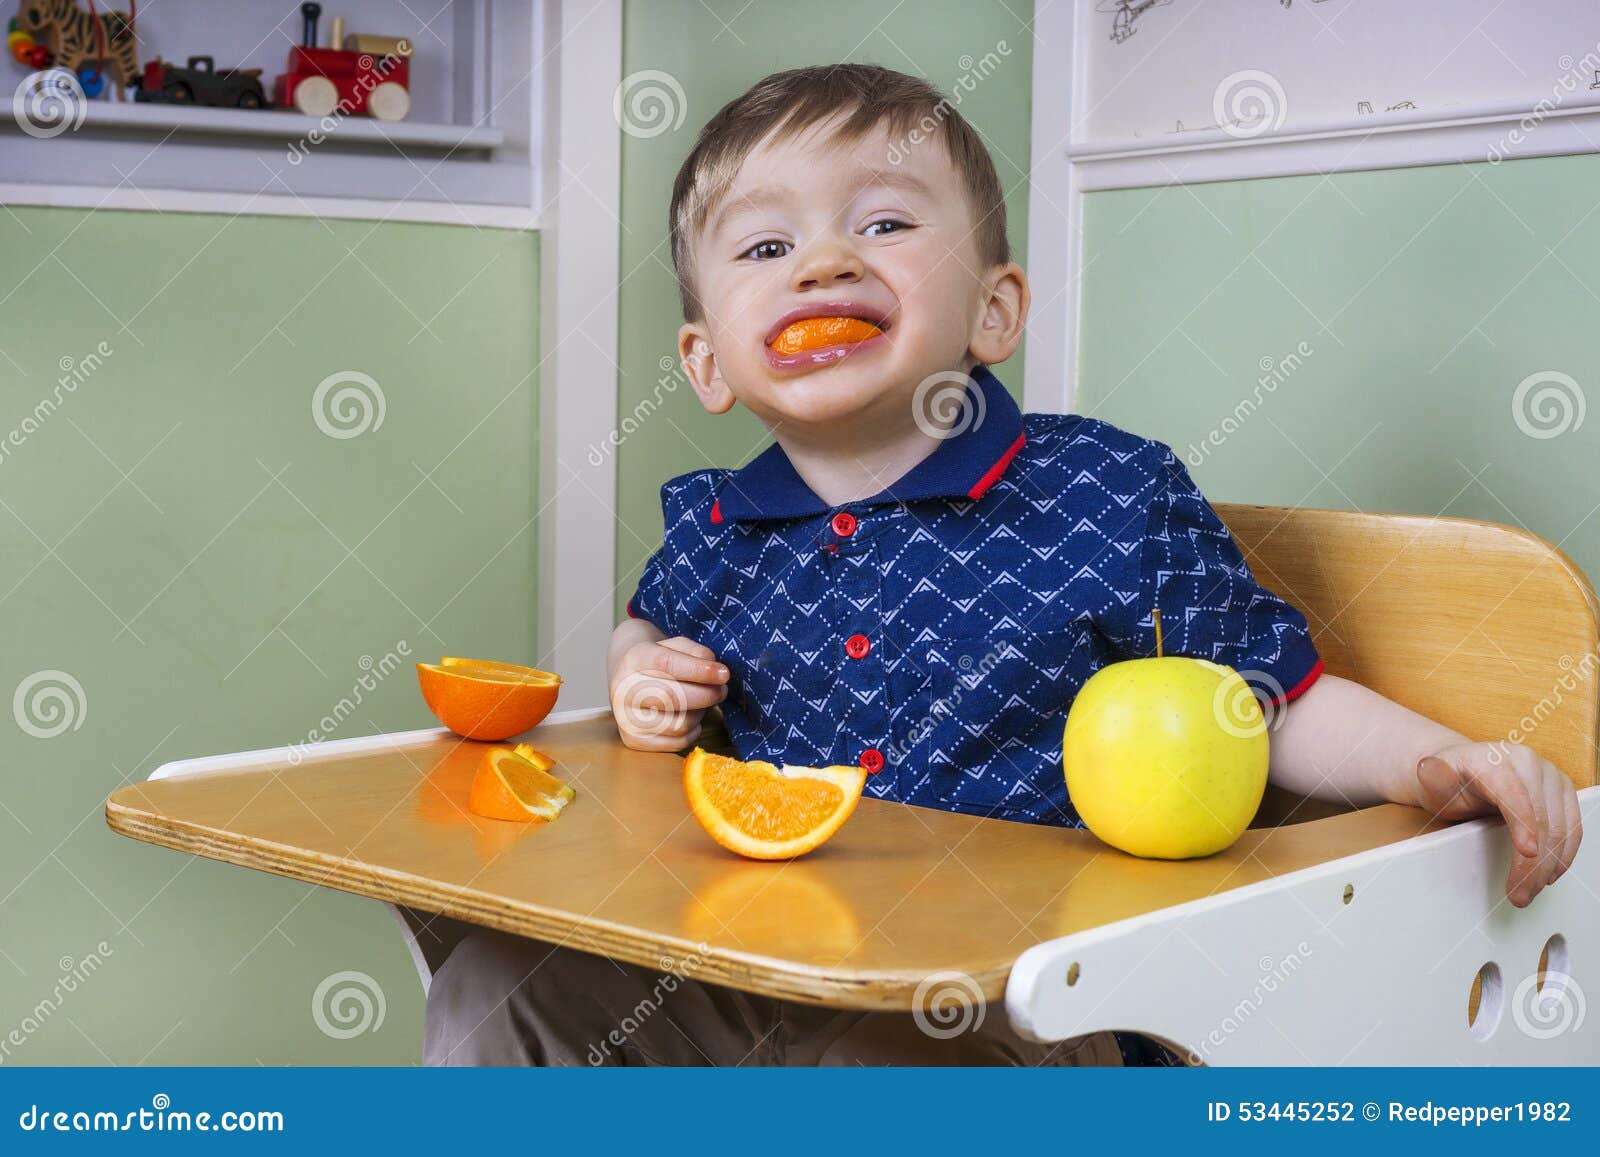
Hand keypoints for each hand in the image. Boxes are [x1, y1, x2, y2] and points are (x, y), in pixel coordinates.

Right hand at [609, 636, 728, 751]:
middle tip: (722, 690)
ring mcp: (626, 719)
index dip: (698, 670)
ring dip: (700, 713)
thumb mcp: (675, 647)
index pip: (666, 664)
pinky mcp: (634, 741)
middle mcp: (624, 690)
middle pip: (672, 697)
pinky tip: (690, 717)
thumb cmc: (659, 664)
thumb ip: (696, 653)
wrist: (630, 681)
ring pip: (679, 723)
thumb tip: (716, 672)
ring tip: (701, 702)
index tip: (723, 674)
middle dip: (706, 695)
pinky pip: (678, 742)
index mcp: (634, 659)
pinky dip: (693, 730)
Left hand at [1414, 742, 1582, 906]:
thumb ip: (1433, 778)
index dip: (1524, 825)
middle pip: (1541, 817)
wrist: (1463, 768)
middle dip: (1533, 862)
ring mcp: (1549, 774)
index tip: (1528, 854)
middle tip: (1518, 893)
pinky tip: (1549, 873)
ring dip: (1549, 864)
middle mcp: (1527, 762)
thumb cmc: (1449, 779)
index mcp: (1495, 759)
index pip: (1515, 795)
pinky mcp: (1562, 789)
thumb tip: (1427, 767)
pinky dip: (1564, 853)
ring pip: (1561, 826)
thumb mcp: (1433, 781)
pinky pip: (1572, 826)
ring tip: (1529, 890)